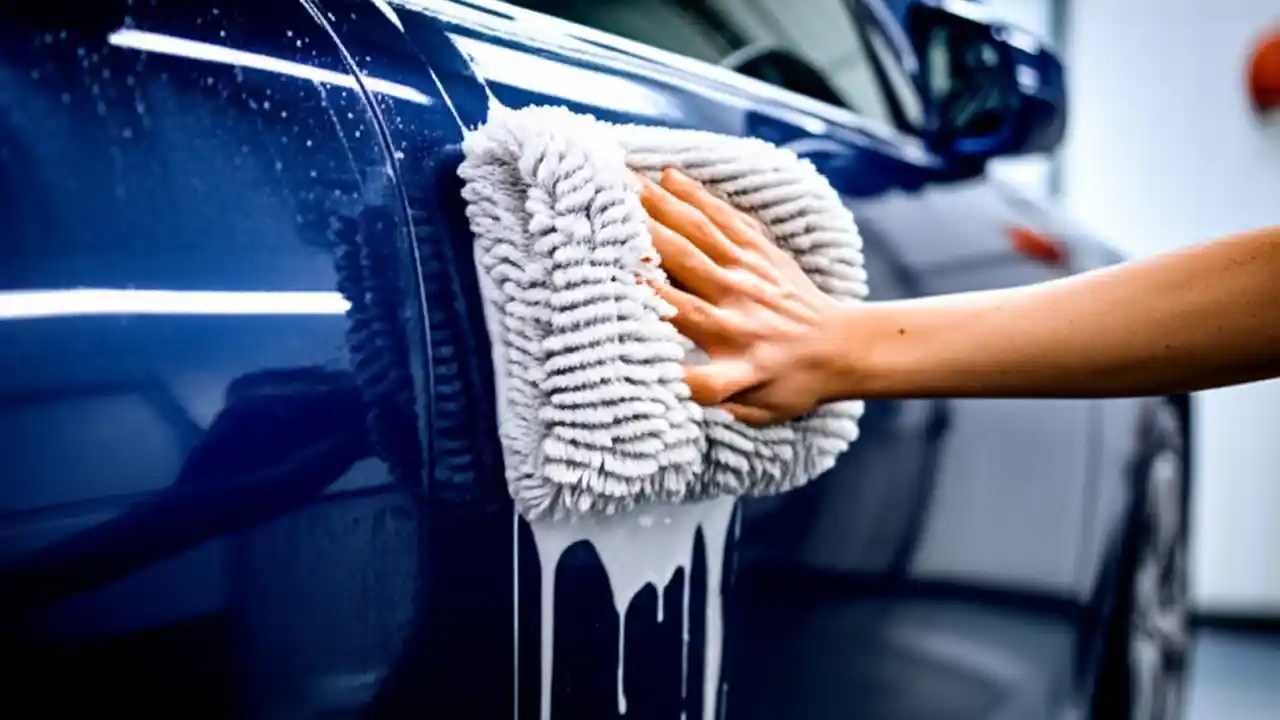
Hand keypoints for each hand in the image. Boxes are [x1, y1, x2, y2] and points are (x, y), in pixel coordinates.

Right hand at [636, 168, 852, 424]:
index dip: (658, 335)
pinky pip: (726, 220)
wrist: (843, 347)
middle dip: (643, 241)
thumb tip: (664, 391)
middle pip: (685, 273)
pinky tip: (667, 176)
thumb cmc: (789, 383)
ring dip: (659, 207)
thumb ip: (715, 403)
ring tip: (623, 180)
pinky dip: (696, 197)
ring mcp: (751, 278)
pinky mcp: (762, 254)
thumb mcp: (757, 410)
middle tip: (601, 213)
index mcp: (739, 365)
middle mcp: (741, 316)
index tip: (619, 309)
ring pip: (699, 237)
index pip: (690, 352)